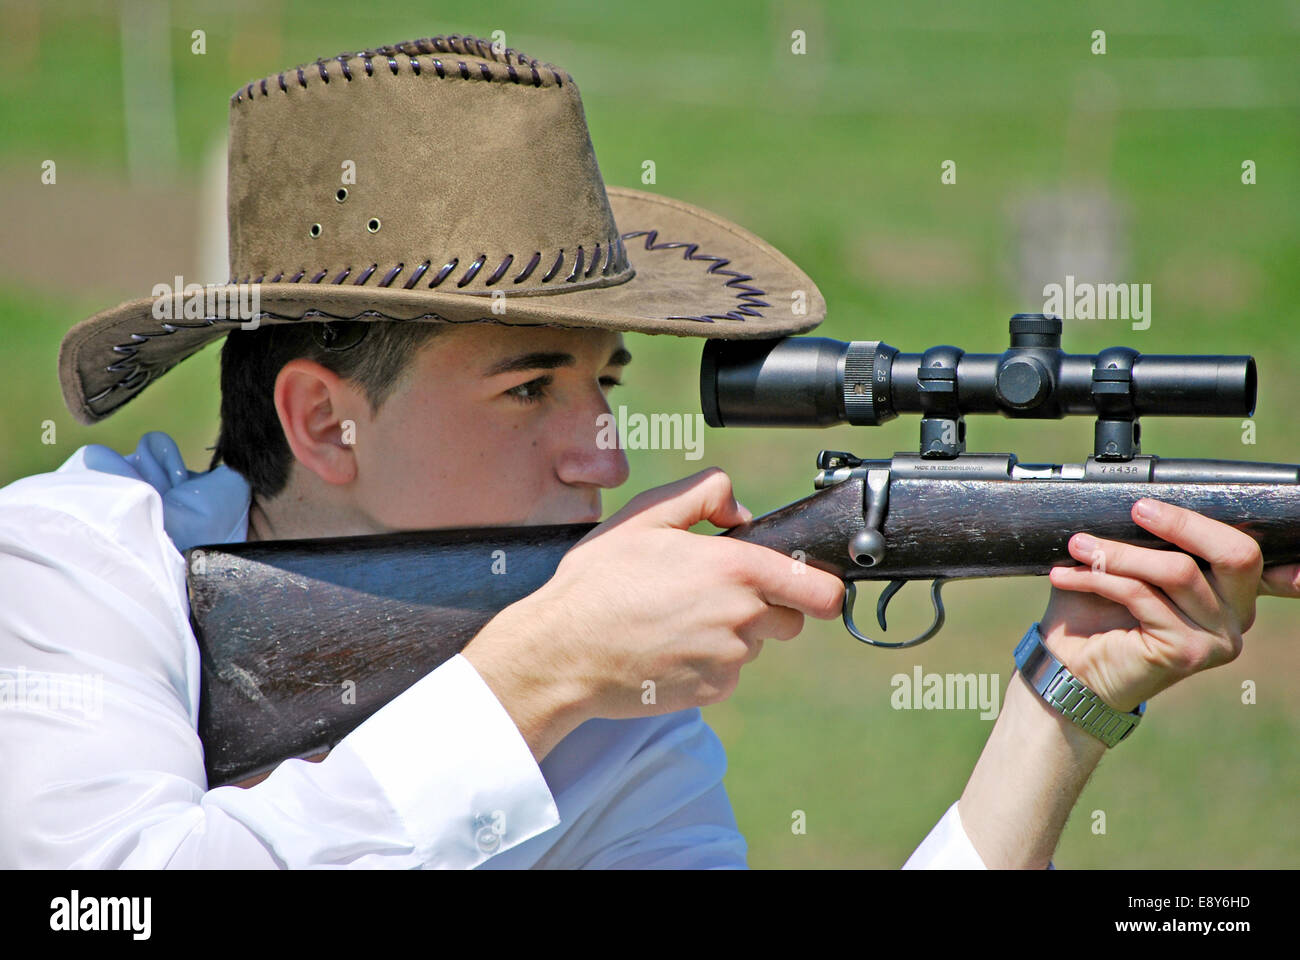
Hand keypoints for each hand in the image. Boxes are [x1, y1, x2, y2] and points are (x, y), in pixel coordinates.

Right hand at [463, 468, 844, 756]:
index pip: (820, 591)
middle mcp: (741, 618)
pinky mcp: (712, 690)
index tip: (812, 588)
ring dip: (731, 633)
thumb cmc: (598, 582)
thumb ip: (702, 494)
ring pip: (754, 645)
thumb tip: (740, 510)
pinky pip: (728, 672)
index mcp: (734, 570)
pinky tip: (667, 646)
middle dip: (764, 606)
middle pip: (789, 618)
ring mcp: (728, 660)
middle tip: (710, 594)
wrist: (562, 651)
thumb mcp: (645, 516)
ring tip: (676, 619)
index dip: (823, 589)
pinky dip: (708, 661)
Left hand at [1040, 497, 1272, 712]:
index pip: (1241, 548)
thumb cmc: (1098, 613)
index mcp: (1230, 591)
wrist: (1071, 669)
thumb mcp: (1129, 567)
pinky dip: (1100, 578)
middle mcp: (1237, 616)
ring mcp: (1217, 637)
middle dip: (1180, 524)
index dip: (1204, 523)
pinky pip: (1142, 595)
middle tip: (1135, 510)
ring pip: (1177, 572)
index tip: (1147, 504)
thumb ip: (1146, 541)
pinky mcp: (1187, 651)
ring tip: (1078, 546)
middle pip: (1232, 554)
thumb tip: (1137, 503)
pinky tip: (1067, 577)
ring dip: (1118, 553)